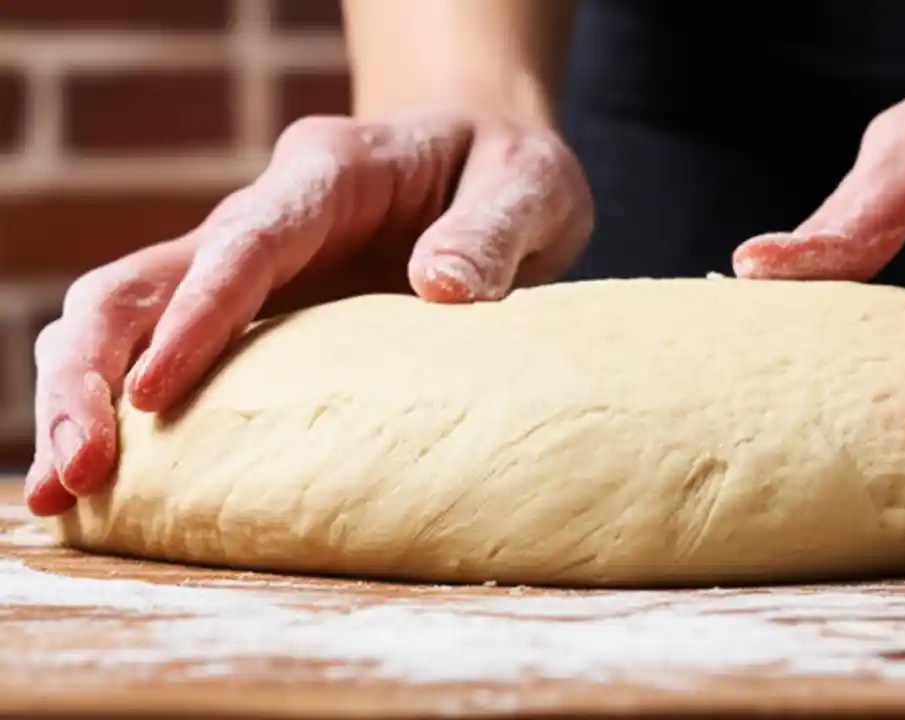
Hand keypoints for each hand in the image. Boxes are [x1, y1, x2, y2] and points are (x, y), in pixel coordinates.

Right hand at [25, 109, 592, 515]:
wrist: (482, 158)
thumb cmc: (508, 170)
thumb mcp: (530, 183)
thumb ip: (492, 231)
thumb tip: (443, 290)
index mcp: (329, 172)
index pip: (245, 241)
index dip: (194, 317)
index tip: (150, 397)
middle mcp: (268, 214)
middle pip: (143, 280)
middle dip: (91, 371)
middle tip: (75, 471)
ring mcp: (248, 264)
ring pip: (127, 312)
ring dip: (81, 394)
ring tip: (63, 492)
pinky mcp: (253, 309)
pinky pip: (163, 347)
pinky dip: (121, 405)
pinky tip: (110, 477)